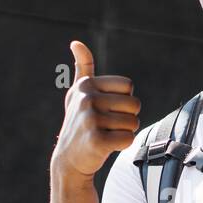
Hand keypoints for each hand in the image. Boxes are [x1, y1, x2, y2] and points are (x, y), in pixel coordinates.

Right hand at [51, 40, 139, 179]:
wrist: (69, 160)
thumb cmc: (79, 122)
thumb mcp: (78, 94)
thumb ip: (83, 68)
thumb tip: (76, 43)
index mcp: (86, 85)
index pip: (129, 86)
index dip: (123, 101)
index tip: (106, 109)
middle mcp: (87, 99)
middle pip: (134, 104)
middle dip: (126, 118)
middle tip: (107, 126)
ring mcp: (91, 120)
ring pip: (133, 123)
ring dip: (124, 132)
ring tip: (106, 135)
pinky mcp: (97, 141)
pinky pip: (129, 139)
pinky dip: (122, 145)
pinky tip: (107, 147)